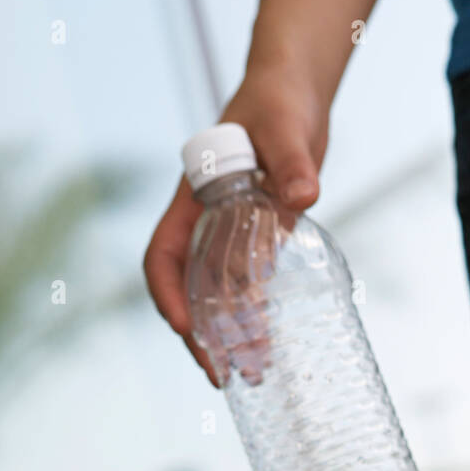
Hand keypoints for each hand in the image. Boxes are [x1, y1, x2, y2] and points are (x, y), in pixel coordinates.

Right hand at [143, 66, 328, 384]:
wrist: (295, 94)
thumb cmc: (279, 100)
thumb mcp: (285, 125)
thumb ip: (292, 160)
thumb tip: (304, 195)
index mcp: (194, 198)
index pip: (165, 254)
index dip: (170, 293)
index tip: (187, 327)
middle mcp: (207, 224)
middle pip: (191, 289)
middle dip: (201, 336)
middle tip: (221, 376)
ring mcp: (232, 235)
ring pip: (221, 298)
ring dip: (231, 337)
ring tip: (251, 375)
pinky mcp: (260, 240)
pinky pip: (252, 289)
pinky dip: (256, 319)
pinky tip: (267, 349)